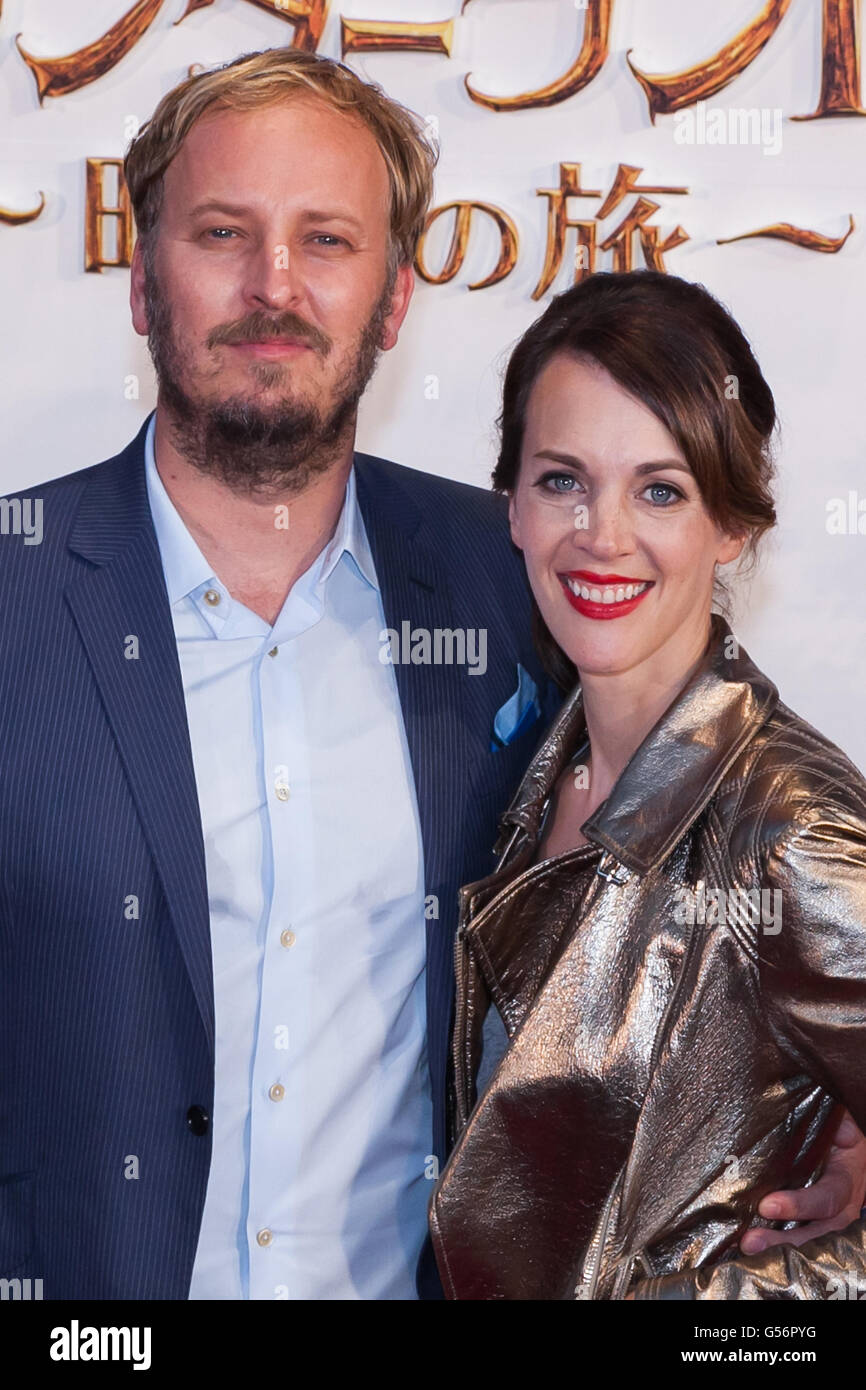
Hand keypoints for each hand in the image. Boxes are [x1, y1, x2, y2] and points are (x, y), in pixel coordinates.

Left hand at [739, 1109, 865, 1254]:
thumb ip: (831, 1118)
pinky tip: (750, 1242)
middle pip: (816, 1229)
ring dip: (777, 1244)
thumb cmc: (842, 1121)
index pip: (828, 1197)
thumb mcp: (842, 1117)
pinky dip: (777, 1239)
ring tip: (746, 1246)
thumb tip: (820, 1112)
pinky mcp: (815, 1215)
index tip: (767, 1205)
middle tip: (750, 1240)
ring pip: (808, 1236)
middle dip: (783, 1238)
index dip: (800, 1204)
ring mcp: (831, 1213)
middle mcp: (844, 1201)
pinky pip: (800, 1230)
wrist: (852, 1134)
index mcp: (849, 1175)